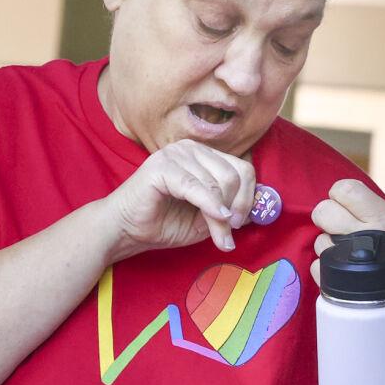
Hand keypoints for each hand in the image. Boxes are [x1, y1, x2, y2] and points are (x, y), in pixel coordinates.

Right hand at [102, 140, 254, 258]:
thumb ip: (229, 210)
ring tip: (216, 236)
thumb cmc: (163, 222)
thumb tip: (258, 210)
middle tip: (227, 233)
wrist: (126, 230)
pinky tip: (216, 219)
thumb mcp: (206, 219)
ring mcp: (176, 154)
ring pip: (218, 183)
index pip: (243, 168)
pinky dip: (211, 206)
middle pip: (235, 174)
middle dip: (237, 209)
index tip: (240, 223)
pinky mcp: (163, 166)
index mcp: (204, 156)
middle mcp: (191, 149)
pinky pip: (198, 187)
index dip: (248, 197)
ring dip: (221, 216)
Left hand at [310, 178, 384, 287]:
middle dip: (327, 219)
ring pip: (319, 241)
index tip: (346, 206)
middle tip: (340, 227)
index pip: (344, 189)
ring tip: (349, 253)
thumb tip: (338, 192)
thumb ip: (367, 206)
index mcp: (383, 217)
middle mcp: (365, 236)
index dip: (339, 195)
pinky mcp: (336, 282)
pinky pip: (316, 266)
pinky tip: (344, 270)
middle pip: (322, 211)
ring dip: (328, 246)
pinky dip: (325, 269)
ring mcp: (350, 260)